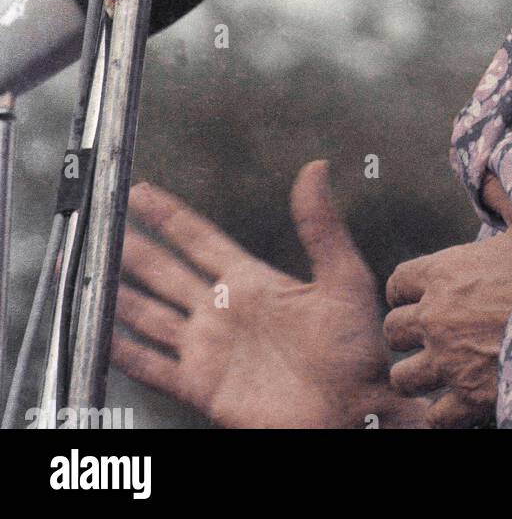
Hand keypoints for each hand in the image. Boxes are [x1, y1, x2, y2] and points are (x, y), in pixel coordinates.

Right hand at [114, 160, 425, 428]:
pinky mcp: (202, 387)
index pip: (198, 239)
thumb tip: (316, 167)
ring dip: (116, 293)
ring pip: (148, 314)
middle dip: (130, 248)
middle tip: (97, 223)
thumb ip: (321, 226)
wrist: (355, 413)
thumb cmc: (359, 351)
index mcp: (253, 281)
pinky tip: (96, 332)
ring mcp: (209, 349)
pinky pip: (151, 366)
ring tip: (83, 269)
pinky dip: (121, 350)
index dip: (167, 216)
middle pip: (164, 272)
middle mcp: (224, 311)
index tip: (137, 192)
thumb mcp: (344, 278)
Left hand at [383, 174, 511, 428]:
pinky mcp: (468, 396)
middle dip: (407, 335)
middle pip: (393, 331)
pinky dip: (443, 414)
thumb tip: (487, 170)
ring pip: (404, 376)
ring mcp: (448, 359)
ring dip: (418, 376)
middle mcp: (436, 315)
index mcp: (445, 271)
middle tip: (426, 337)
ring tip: (435, 374)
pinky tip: (456, 407)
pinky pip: (436, 416)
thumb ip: (501, 195)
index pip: (399, 281)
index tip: (414, 297)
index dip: (405, 291)